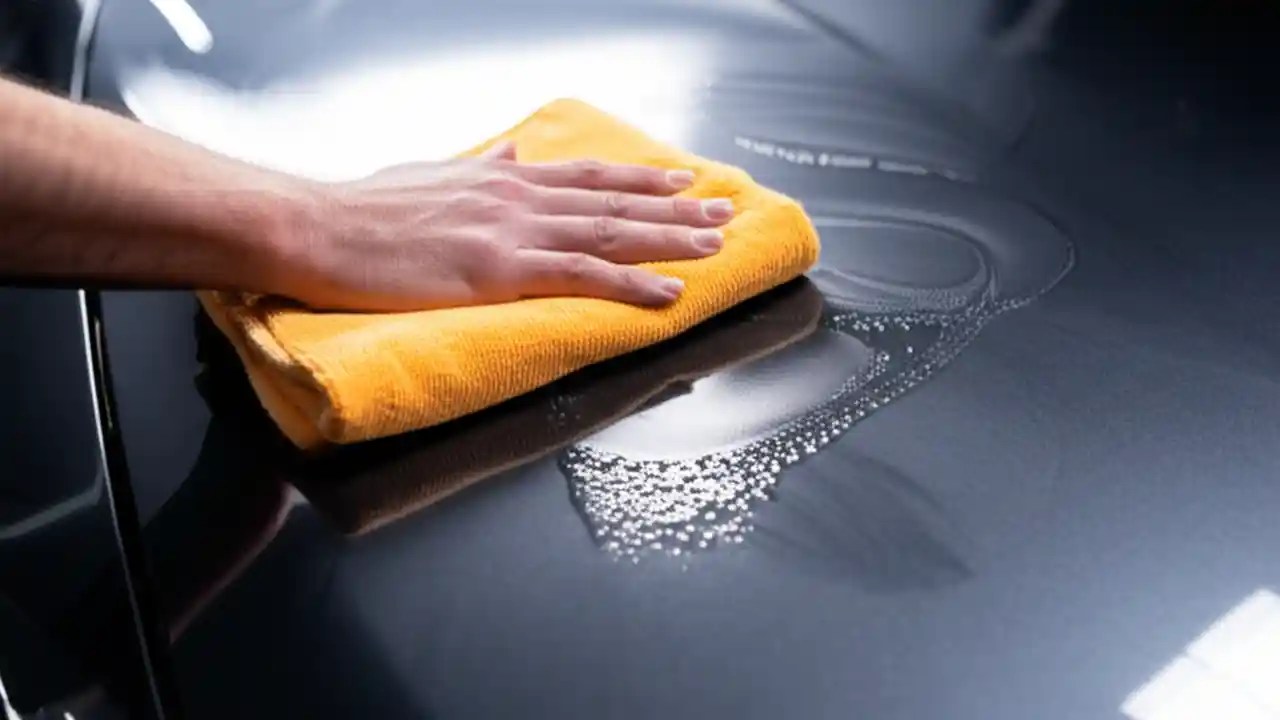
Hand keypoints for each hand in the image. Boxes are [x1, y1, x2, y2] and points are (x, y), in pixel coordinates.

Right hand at [272, 142, 733, 311]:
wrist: (318, 227)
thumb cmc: (363, 209)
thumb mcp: (430, 173)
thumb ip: (479, 166)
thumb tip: (510, 151)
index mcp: (502, 178)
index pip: (587, 176)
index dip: (639, 178)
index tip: (679, 179)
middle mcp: (518, 197)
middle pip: (613, 202)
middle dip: (674, 209)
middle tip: (723, 214)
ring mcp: (513, 232)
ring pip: (609, 234)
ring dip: (669, 240)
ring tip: (714, 246)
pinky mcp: (500, 270)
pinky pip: (582, 277)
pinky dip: (631, 285)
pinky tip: (669, 292)